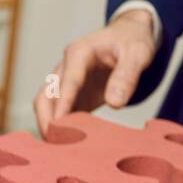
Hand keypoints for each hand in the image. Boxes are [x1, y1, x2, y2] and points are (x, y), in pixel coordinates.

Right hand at [34, 9, 156, 134]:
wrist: (128, 35)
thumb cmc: (132, 41)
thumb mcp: (137, 54)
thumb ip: (127, 76)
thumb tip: (114, 104)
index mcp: (80, 53)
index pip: (67, 82)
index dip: (62, 105)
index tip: (59, 126)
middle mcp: (65, 67)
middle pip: (46, 95)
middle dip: (46, 119)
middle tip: (54, 143)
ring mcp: (65, 81)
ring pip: (45, 104)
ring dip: (47, 125)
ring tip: (56, 148)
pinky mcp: (70, 94)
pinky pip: (57, 112)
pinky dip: (59, 127)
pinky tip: (67, 144)